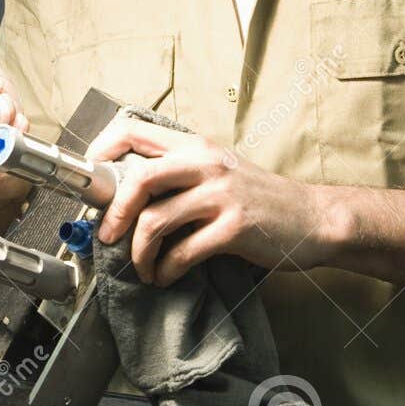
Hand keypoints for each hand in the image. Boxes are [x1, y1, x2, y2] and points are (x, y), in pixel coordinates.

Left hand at [85, 112, 333, 285]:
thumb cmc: (258, 198)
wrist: (312, 217)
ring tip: (143, 267)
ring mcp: (221, 195)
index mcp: (195, 145)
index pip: (133, 129)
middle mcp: (206, 164)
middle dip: (114, 212)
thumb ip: (177, 173)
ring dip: (139, 253)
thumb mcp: (217, 170)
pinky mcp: (233, 228)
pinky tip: (165, 276)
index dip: (102, 149)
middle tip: (107, 235)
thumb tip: (123, 191)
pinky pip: (182, 253)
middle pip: (139, 178)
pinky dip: (165, 271)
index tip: (92, 178)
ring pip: (155, 220)